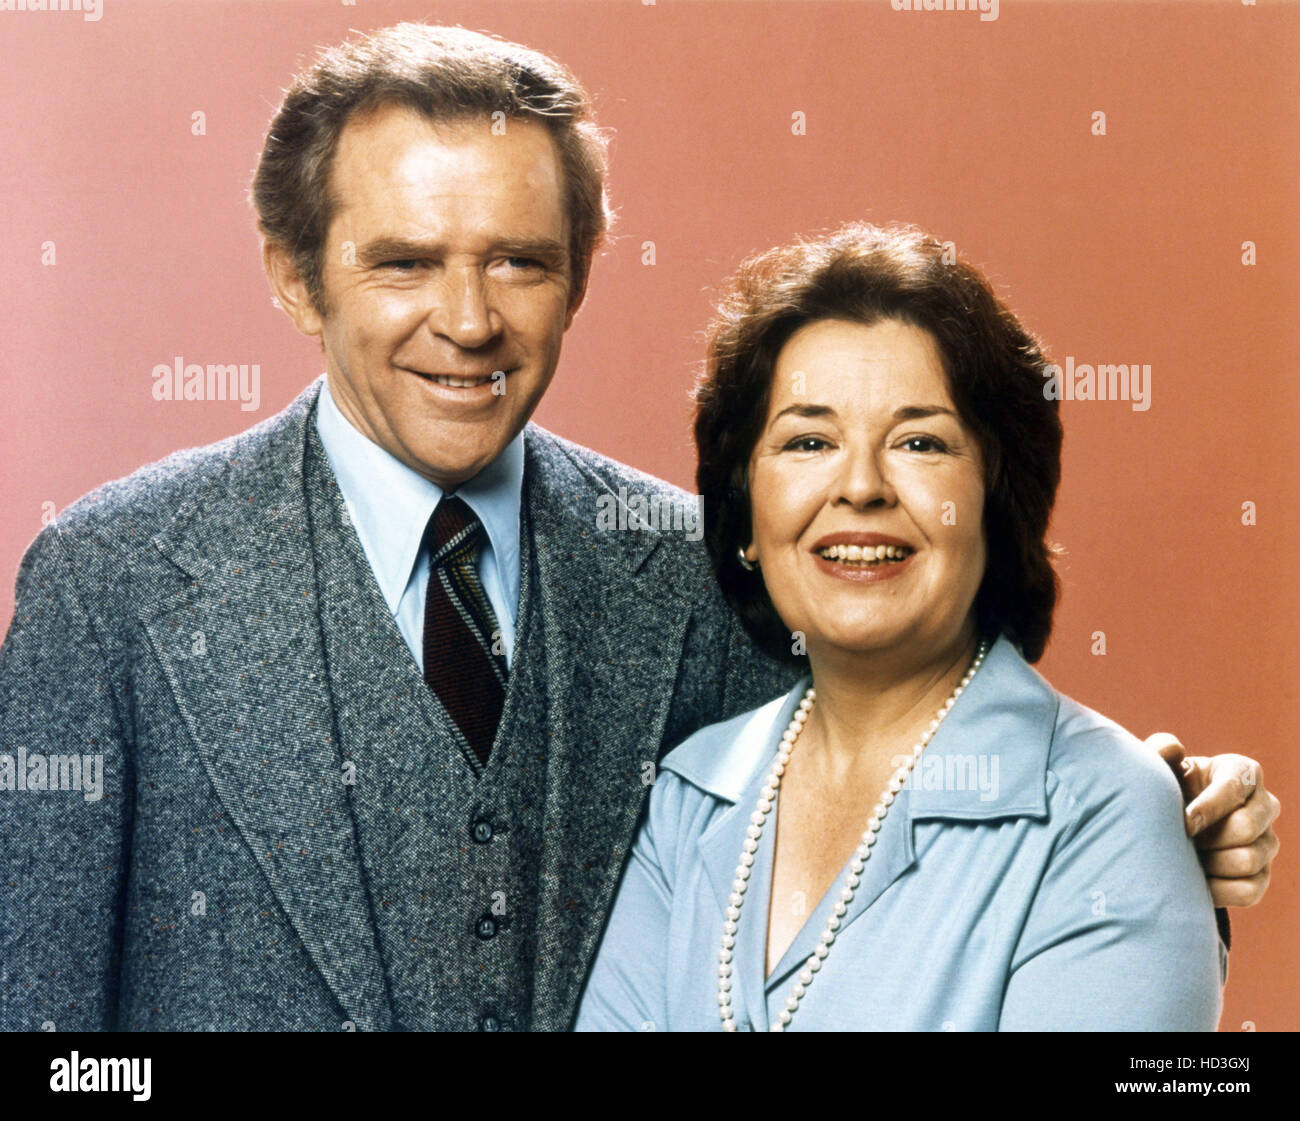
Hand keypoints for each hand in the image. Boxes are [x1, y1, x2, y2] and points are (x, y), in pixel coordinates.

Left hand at [1147, 734, 1280, 907]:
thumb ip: (1160, 751)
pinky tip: (1195, 879)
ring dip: (1210, 862)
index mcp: (1243, 772)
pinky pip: (1249, 890)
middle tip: (1183, 839)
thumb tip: (1173, 749)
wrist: (1168, 826)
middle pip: (1245, 828)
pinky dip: (1217, 889)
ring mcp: (1267, 842)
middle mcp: (1264, 805)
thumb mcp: (1160, 767)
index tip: (1182, 823)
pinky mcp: (1261, 876)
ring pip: (1248, 860)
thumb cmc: (1166, 789)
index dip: (1206, 809)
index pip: (1234, 790)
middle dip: (1207, 837)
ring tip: (1187, 855)